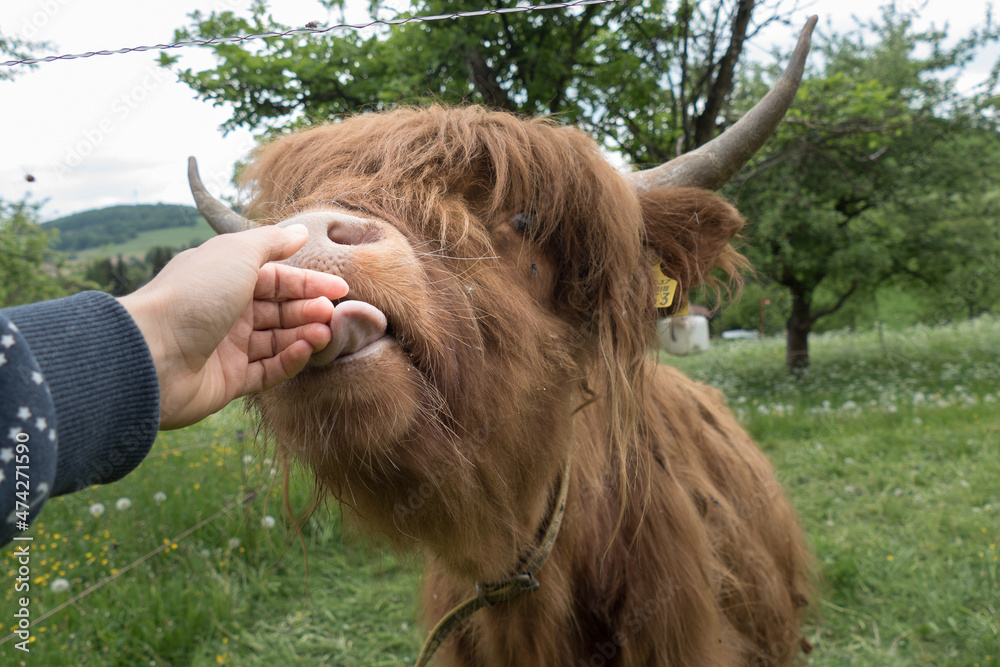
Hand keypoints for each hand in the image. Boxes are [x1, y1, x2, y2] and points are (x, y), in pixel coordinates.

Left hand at [119, 224, 347, 429]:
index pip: (276, 279)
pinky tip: (306, 350)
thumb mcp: (236, 254)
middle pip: (279, 310)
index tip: (340, 289)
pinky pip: (267, 370)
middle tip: (333, 313)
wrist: (150, 353)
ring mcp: (227, 348)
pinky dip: (290, 360)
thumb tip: (299, 232)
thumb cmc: (193, 295)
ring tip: (326, 333)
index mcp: (225, 279)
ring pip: (276, 340)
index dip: (308, 282)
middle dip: (309, 310)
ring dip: (304, 334)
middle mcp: (226, 312)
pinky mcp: (228, 381)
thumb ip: (271, 242)